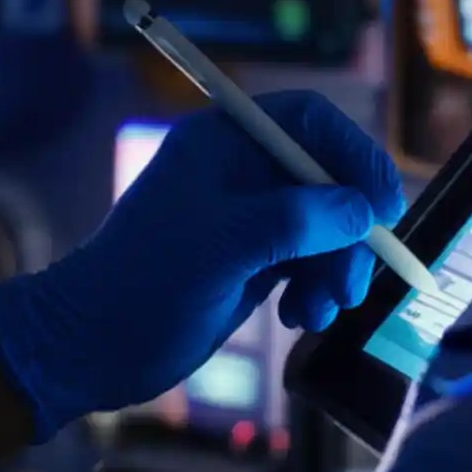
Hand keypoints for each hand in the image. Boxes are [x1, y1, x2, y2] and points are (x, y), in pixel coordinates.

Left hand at [0, 91, 403, 440]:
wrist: (88, 348)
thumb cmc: (143, 284)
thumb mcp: (224, 246)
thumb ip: (296, 221)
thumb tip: (362, 212)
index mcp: (223, 143)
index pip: (310, 122)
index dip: (354, 154)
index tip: (383, 206)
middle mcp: (239, 172)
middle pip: (327, 179)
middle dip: (349, 232)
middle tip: (354, 283)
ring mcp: (247, 218)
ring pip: (324, 228)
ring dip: (336, 269)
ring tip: (319, 311)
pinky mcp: (251, 261)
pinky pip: (308, 263)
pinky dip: (315, 289)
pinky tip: (299, 317)